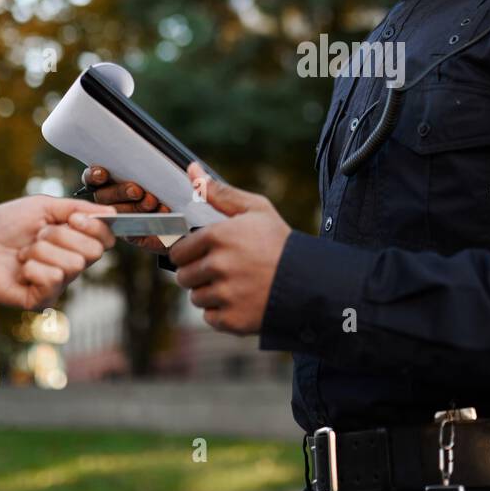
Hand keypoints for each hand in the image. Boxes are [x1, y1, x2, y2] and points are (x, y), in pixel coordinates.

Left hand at [0, 196, 116, 310]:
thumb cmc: (5, 224)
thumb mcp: (44, 207)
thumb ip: (78, 208)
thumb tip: (111, 212)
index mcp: (75, 241)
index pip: (106, 239)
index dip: (95, 228)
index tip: (73, 218)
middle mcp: (71, 264)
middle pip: (92, 252)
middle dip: (61, 236)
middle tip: (38, 236)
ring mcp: (57, 284)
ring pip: (71, 265)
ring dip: (41, 251)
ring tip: (23, 253)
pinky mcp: (42, 300)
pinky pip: (53, 279)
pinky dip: (32, 268)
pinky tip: (20, 270)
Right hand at [82, 165, 172, 253]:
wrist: (182, 214)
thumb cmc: (167, 187)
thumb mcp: (159, 172)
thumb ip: (147, 166)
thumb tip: (147, 163)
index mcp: (111, 180)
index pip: (93, 177)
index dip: (95, 175)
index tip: (103, 174)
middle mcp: (110, 199)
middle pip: (103, 195)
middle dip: (120, 191)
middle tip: (137, 191)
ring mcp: (118, 218)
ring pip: (116, 212)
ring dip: (133, 206)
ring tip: (152, 202)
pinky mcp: (130, 234)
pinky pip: (131, 231)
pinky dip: (145, 222)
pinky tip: (160, 212)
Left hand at [169, 162, 291, 335]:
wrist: (309, 280)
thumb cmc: (280, 243)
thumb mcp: (255, 210)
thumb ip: (220, 193)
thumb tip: (192, 170)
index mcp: (218, 236)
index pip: (179, 250)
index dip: (191, 253)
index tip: (205, 254)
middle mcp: (218, 265)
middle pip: (184, 276)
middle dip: (198, 274)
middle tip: (223, 270)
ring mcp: (225, 294)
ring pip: (196, 298)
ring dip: (210, 294)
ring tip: (235, 285)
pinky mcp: (232, 320)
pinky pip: (209, 318)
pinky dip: (221, 313)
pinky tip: (241, 301)